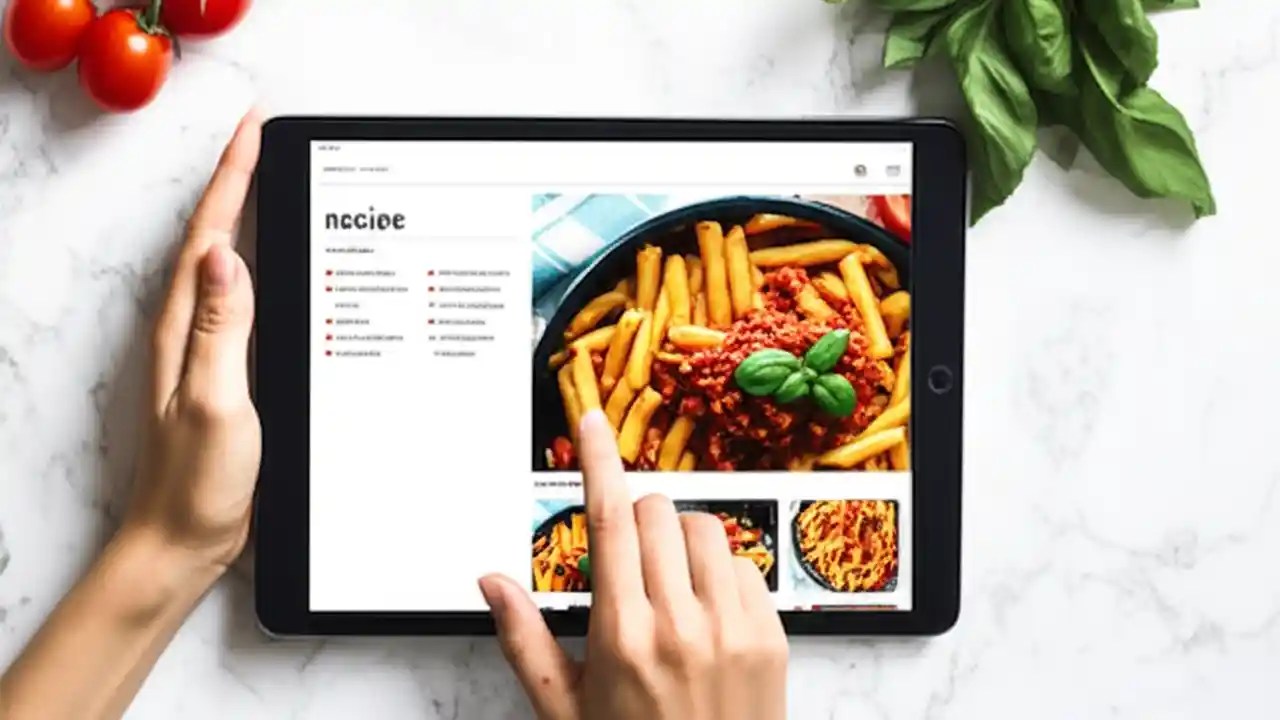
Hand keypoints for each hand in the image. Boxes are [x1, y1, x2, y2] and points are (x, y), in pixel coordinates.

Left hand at [124, 110, 262, 569]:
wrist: (184, 539)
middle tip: (262, 138)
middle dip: (236, 180)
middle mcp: (190, 331)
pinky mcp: (225, 371)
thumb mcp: (214, 402)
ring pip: (226, 266)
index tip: (254, 131)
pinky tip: (274, 268)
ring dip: (244, 217)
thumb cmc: (196, 481)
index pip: (210, 236)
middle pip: (214, 237)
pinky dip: (258, 267)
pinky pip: (242, 303)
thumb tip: (225, 257)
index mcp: (185, 330)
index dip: (232, 179)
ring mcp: (206, 350)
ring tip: (266, 180)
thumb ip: (221, 331)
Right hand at [479, 410, 788, 719]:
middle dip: (635, 519)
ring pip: (704, 528)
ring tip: (668, 583)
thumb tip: (492, 582)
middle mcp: (680, 622)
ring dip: (679, 540)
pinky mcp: (770, 634)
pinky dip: (721, 571)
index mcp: (622, 634)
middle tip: (627, 560)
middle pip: (656, 511)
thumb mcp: (563, 707)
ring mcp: (732, 626)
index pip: (609, 519)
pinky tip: (704, 609)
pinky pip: (745, 562)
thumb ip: (524, 638)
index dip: (597, 460)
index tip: (590, 421)